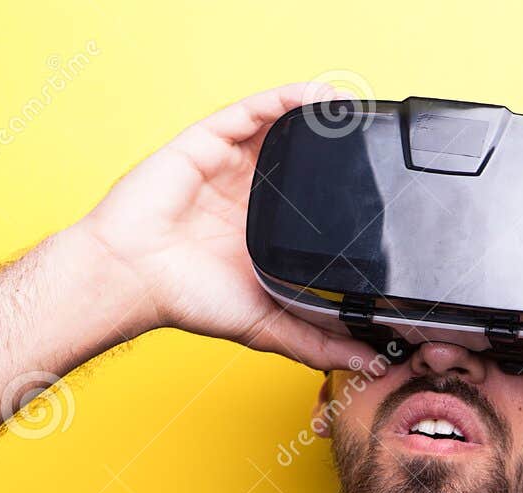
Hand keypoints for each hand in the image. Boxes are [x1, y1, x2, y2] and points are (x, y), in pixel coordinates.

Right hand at [69, 82, 375, 370]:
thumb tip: (365, 366)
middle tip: (379, 141)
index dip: (349, 188)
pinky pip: (252, 110)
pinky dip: (285, 99)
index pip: (315, 199)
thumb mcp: (268, 326)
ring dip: (319, 115)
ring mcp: (230, 163)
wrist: (133, 278)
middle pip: (303, 157)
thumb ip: (315, 343)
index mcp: (266, 227)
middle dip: (339, 146)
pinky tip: (316, 96)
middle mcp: (250, 191)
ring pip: (282, 127)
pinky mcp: (209, 141)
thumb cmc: (188, 299)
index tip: (388, 187)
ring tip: (356, 109)